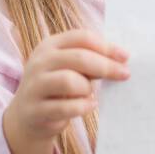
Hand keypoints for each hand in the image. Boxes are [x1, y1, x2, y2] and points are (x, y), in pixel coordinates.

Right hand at [3, 29, 129, 153]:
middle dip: (106, 66)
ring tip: (89, 93)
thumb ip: (90, 59)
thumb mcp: (70, 67)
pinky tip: (88, 105)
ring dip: (87, 88)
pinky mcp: (35, 110)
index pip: (82, 38)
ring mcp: (34, 86)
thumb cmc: (59, 87)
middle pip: (79, 58)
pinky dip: (83, 107)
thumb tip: (121, 60)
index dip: (106, 47)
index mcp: (50, 45)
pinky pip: (66, 107)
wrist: (28, 115)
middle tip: (124, 74)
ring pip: (70, 81)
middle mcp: (39, 62)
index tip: (125, 57)